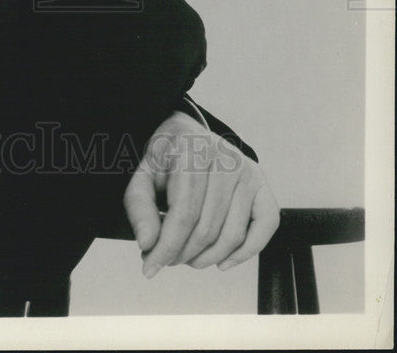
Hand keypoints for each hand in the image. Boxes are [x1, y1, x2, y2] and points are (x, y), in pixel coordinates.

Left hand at [124, 111, 279, 276]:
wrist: (190, 137)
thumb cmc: (166, 161)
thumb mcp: (142, 176)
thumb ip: (139, 207)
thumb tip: (147, 244)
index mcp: (192, 150)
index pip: (183, 214)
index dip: (166, 248)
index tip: (149, 267)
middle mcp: (225, 157)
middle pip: (207, 228)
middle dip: (183, 254)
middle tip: (167, 260)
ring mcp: (247, 171)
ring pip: (232, 235)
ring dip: (208, 258)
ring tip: (187, 258)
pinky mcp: (262, 184)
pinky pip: (266, 226)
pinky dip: (246, 252)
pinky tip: (223, 262)